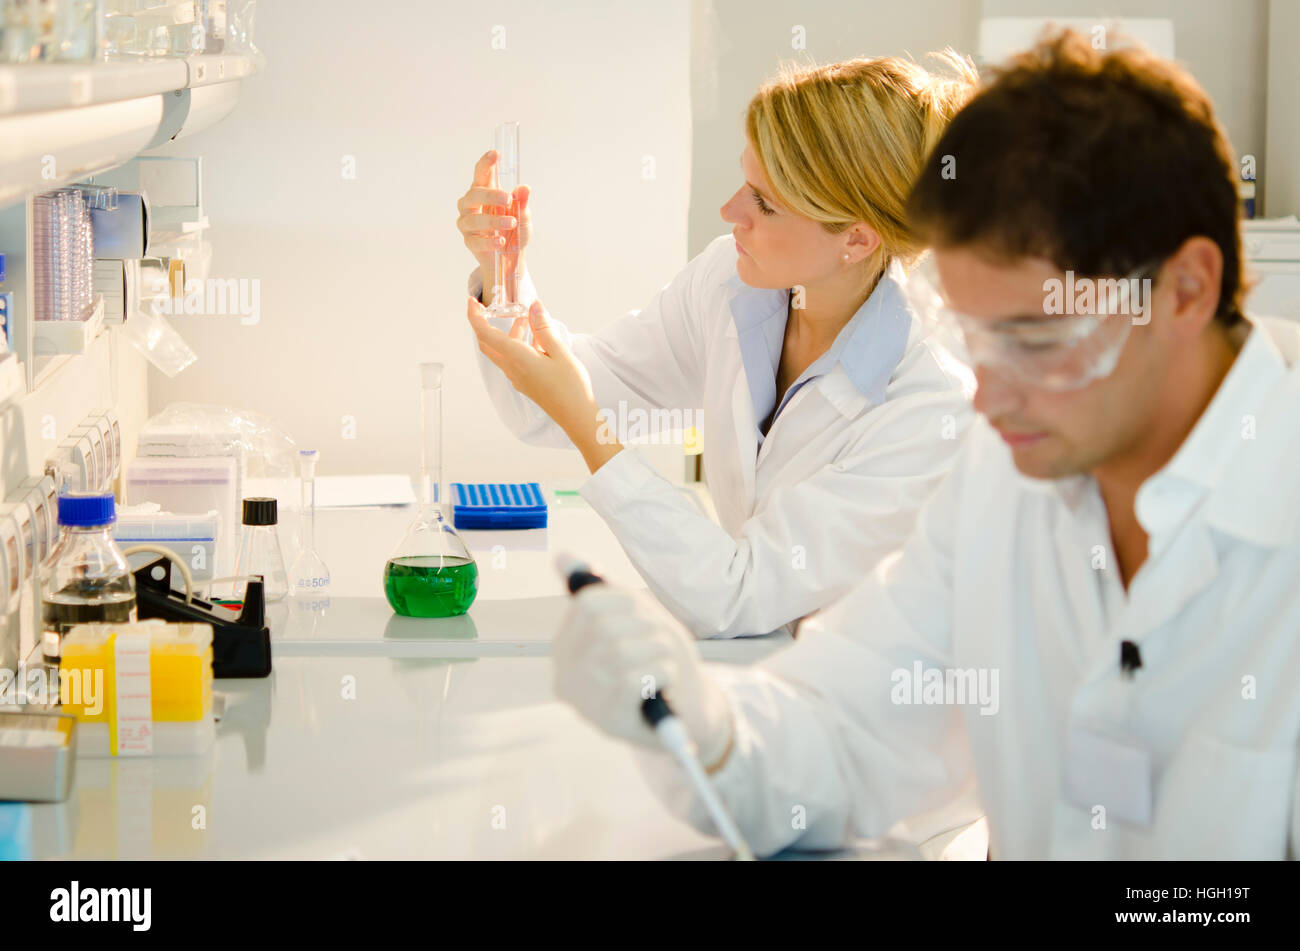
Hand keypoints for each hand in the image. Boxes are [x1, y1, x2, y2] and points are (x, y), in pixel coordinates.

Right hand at [456, 150, 531, 286]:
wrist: (510, 258)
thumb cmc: (514, 231)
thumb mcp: (523, 216)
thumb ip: (522, 202)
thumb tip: (525, 188)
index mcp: (484, 191)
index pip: (481, 173)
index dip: (486, 163)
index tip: (495, 154)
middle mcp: (471, 205)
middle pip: (474, 194)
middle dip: (491, 195)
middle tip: (508, 199)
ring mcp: (467, 223)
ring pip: (474, 218)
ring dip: (493, 220)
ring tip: (511, 223)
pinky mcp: (469, 241)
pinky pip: (476, 240)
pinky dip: (490, 241)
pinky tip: (501, 241)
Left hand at [467, 295, 621, 472]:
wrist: (576, 416)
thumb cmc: (571, 387)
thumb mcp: (560, 352)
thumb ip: (544, 328)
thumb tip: (534, 306)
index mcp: (517, 358)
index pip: (486, 334)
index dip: (475, 317)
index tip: (472, 302)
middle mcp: (512, 369)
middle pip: (488, 344)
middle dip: (486, 324)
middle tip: (490, 308)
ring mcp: (518, 378)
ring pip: (503, 351)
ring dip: (510, 333)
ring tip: (527, 320)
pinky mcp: (525, 383)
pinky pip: (514, 360)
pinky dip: (518, 345)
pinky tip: (537, 341)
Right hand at [553, 585, 733, 768]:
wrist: (689, 713)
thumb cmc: (655, 660)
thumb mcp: (630, 619)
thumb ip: (600, 589)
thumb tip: (562, 555)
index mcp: (565, 647)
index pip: (587, 603)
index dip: (625, 602)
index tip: (641, 617)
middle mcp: (566, 675)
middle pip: (604, 624)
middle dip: (645, 626)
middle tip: (658, 644)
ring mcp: (585, 701)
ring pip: (622, 649)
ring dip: (658, 649)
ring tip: (662, 665)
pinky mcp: (610, 721)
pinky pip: (636, 676)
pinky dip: (661, 671)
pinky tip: (663, 682)